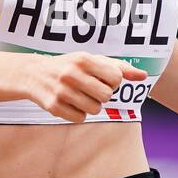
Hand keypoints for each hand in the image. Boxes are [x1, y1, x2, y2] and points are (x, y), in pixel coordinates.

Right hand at [28, 52, 147, 122]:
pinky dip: (78, 114)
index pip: (116, 78)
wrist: (34, 74)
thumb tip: (143, 76)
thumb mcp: (92, 60)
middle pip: (107, 96)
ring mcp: (61, 91)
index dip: (113, 82)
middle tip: (91, 89)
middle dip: (102, 95)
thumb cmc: (70, 66)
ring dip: (91, 105)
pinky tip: (70, 103)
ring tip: (80, 96)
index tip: (103, 79)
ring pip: (95, 109)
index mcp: (83, 59)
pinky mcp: (53, 106)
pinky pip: (80, 118)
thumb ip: (119, 67)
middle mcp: (71, 74)